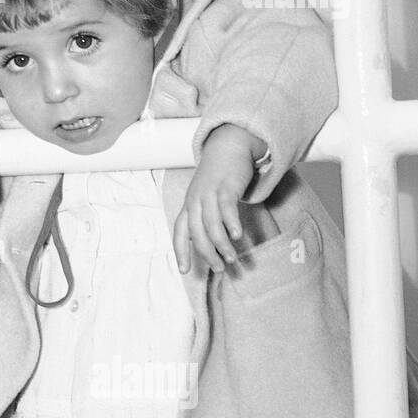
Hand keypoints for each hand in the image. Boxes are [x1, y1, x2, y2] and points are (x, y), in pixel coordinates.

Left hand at [173, 124, 266, 272]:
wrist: (227, 147)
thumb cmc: (217, 178)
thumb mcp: (205, 198)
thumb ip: (206, 219)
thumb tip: (213, 245)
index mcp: (189, 206)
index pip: (180, 232)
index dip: (180, 251)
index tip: (184, 270)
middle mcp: (195, 201)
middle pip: (196, 232)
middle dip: (206, 253)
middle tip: (219, 268)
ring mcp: (209, 193)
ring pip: (211, 223)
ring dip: (221, 243)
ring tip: (231, 258)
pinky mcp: (226, 186)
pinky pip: (226, 207)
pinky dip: (230, 223)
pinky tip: (237, 235)